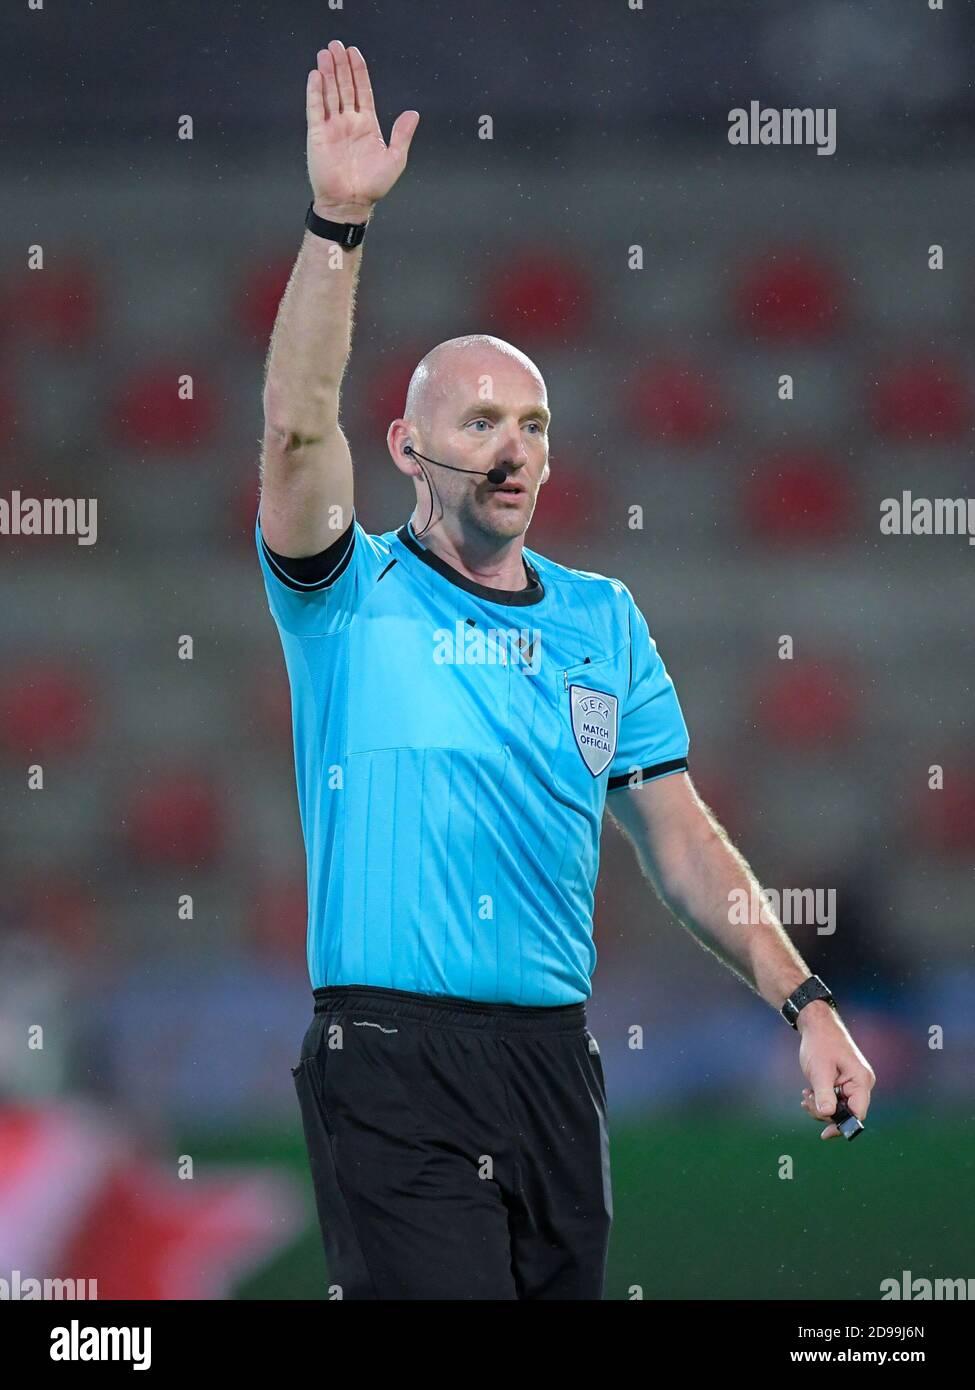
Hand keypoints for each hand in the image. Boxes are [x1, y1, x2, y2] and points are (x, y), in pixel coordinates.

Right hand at [306, 41, 419, 220]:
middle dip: (340, 66)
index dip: (358, 72)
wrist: (351, 203)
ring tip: (325, 53)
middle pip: (344, 87)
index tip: (354, 53)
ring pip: (329, 93)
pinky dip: (315, 92)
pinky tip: (316, 75)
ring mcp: (332, 127)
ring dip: (327, 73)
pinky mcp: (317, 135)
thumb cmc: (373, 186)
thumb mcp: (395, 158)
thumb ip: (402, 134)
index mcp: (366, 125)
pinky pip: (315, 109)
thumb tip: (413, 113)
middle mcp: (348, 122)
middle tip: (336, 45)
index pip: (362, 91)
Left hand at [797, 1005, 875, 1139]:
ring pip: (839, 1107)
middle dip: (825, 1112)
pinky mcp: (844, 1082)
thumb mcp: (819, 1070)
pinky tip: (808, 1093)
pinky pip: (835, 1099)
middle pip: (847, 1112)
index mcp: (861, 1080)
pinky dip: (821, 1099)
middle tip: (806, 1102)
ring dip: (820, 1106)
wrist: (816, 1024)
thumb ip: (824, 1094)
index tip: (825, 1134)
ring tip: (806, 1095)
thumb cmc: (820, 1043)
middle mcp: (861, 1083)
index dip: (842, 1125)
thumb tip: (828, 1115)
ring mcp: (853, 1083)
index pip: (857, 1113)